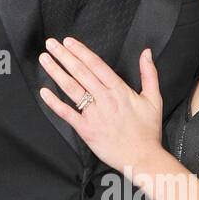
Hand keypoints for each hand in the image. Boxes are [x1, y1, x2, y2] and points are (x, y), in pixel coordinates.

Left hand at [38, 36, 162, 175]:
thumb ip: (149, 73)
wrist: (142, 158)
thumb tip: (146, 53)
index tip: (69, 42)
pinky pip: (67, 113)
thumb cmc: (148, 131)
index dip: (81, 51)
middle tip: (51, 44)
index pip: (96, 65)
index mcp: (119, 90)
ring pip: (72, 88)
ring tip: (45, 60)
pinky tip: (44, 92)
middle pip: (81, 72)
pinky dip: (54, 103)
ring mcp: (94, 114)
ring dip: (56, 72)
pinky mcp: (86, 130)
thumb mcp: (154, 99)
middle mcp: (105, 99)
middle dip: (64, 56)